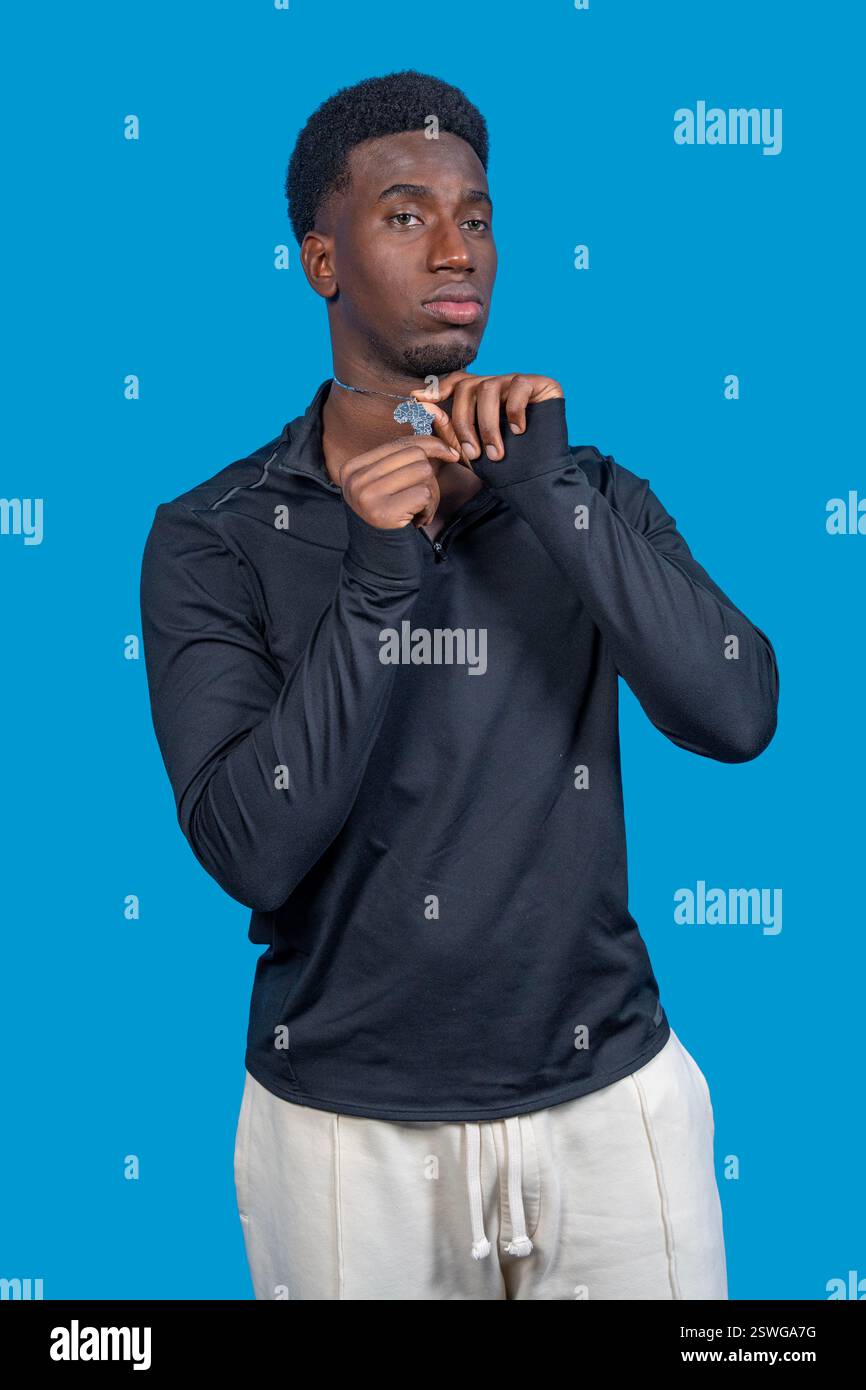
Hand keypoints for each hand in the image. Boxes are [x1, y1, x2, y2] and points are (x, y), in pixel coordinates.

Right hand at [339, 434, 460, 529]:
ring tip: (417, 512)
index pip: (400, 443)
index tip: (451, 453)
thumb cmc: (390, 519)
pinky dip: (429, 509)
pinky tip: (416, 521)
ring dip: (430, 495)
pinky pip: (424, 494)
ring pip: (423, 472)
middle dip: (430, 476)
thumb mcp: (387, 486)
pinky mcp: (382, 512)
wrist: (379, 561)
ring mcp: (366, 494)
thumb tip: (439, 433)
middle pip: (414, 454)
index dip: (431, 445)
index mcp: (353, 467)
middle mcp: (355, 478)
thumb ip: (401, 461)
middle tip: (423, 499)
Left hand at [409, 372, 563, 467]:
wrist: (535, 481)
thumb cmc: (502, 467)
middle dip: (464, 421)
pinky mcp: (540, 384)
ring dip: (487, 424)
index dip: (437, 388)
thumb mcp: (466, 450)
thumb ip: (444, 428)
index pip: (457, 382)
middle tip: (472, 453)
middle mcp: (498, 385)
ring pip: (489, 387)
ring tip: (495, 453)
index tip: (417, 399)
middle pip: (468, 386)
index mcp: (480, 397)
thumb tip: (420, 403)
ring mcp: (518, 382)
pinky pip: (519, 386)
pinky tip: (519, 432)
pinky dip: (515, 411)